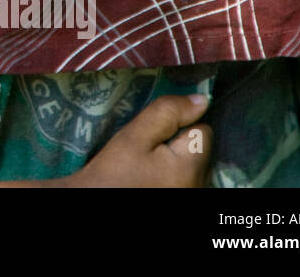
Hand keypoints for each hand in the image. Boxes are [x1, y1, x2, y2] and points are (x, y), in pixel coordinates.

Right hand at [66, 94, 212, 186]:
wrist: (96, 198)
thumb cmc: (112, 173)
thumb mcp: (133, 137)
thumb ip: (166, 114)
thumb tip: (201, 100)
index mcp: (190, 167)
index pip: (202, 130)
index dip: (178, 125)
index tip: (154, 134)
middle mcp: (199, 185)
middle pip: (200, 150)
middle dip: (179, 145)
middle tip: (148, 151)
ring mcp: (193, 194)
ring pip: (194, 166)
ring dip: (176, 161)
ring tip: (149, 166)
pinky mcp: (183, 199)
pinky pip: (187, 180)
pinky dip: (173, 175)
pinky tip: (153, 178)